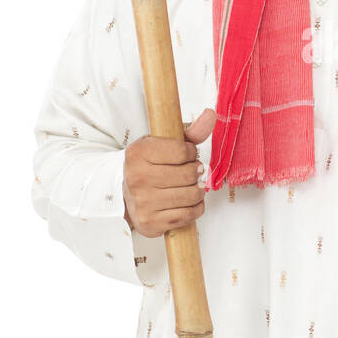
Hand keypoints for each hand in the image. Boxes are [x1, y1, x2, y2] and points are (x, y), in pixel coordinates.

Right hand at [122, 108, 216, 236]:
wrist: (126, 192)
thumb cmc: (150, 165)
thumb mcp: (164, 143)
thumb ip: (190, 131)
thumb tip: (211, 114)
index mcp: (138, 153)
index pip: (182, 151)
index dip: (191, 153)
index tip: (187, 155)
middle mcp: (137, 178)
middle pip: (188, 174)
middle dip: (196, 172)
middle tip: (192, 172)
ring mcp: (143, 202)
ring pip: (191, 195)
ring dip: (199, 191)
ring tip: (192, 186)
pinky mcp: (151, 222)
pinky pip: (188, 215)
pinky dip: (195, 208)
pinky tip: (188, 201)